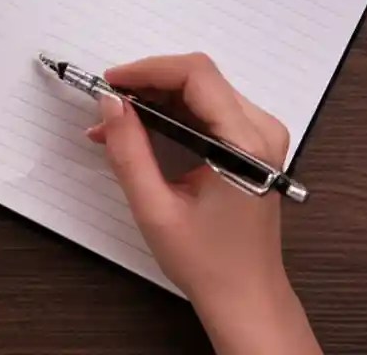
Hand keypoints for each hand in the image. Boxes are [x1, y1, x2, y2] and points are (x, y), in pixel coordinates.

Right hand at [87, 53, 319, 354]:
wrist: (246, 296)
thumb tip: (110, 104)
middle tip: (106, 105)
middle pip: (199, 78)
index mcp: (245, 143)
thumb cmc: (207, 262)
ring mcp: (260, 136)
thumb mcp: (155, 208)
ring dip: (155, 100)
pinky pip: (207, 111)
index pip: (196, 76)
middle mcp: (261, 130)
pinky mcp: (251, 145)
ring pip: (200, 91)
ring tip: (113, 124)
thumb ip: (129, 151)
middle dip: (147, 84)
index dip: (148, 70)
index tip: (110, 83)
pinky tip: (138, 132)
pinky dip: (170, 115)